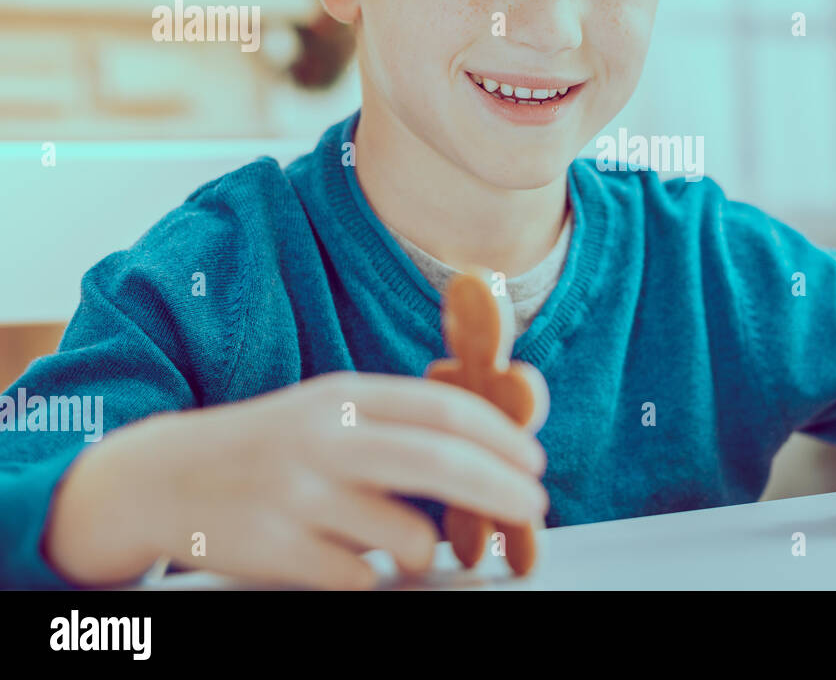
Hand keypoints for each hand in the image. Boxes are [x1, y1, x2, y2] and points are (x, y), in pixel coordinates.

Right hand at [44, 370, 548, 587]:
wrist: (163, 478)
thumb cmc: (272, 445)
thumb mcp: (330, 408)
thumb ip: (400, 420)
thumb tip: (494, 438)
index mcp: (344, 395)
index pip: (444, 409)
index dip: (502, 437)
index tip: (535, 461)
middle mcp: (324, 438)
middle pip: (441, 464)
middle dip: (503, 489)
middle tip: (534, 508)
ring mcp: (299, 495)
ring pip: (409, 535)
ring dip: (428, 548)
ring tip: (410, 545)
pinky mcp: (278, 551)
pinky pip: (361, 578)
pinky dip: (371, 575)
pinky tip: (346, 558)